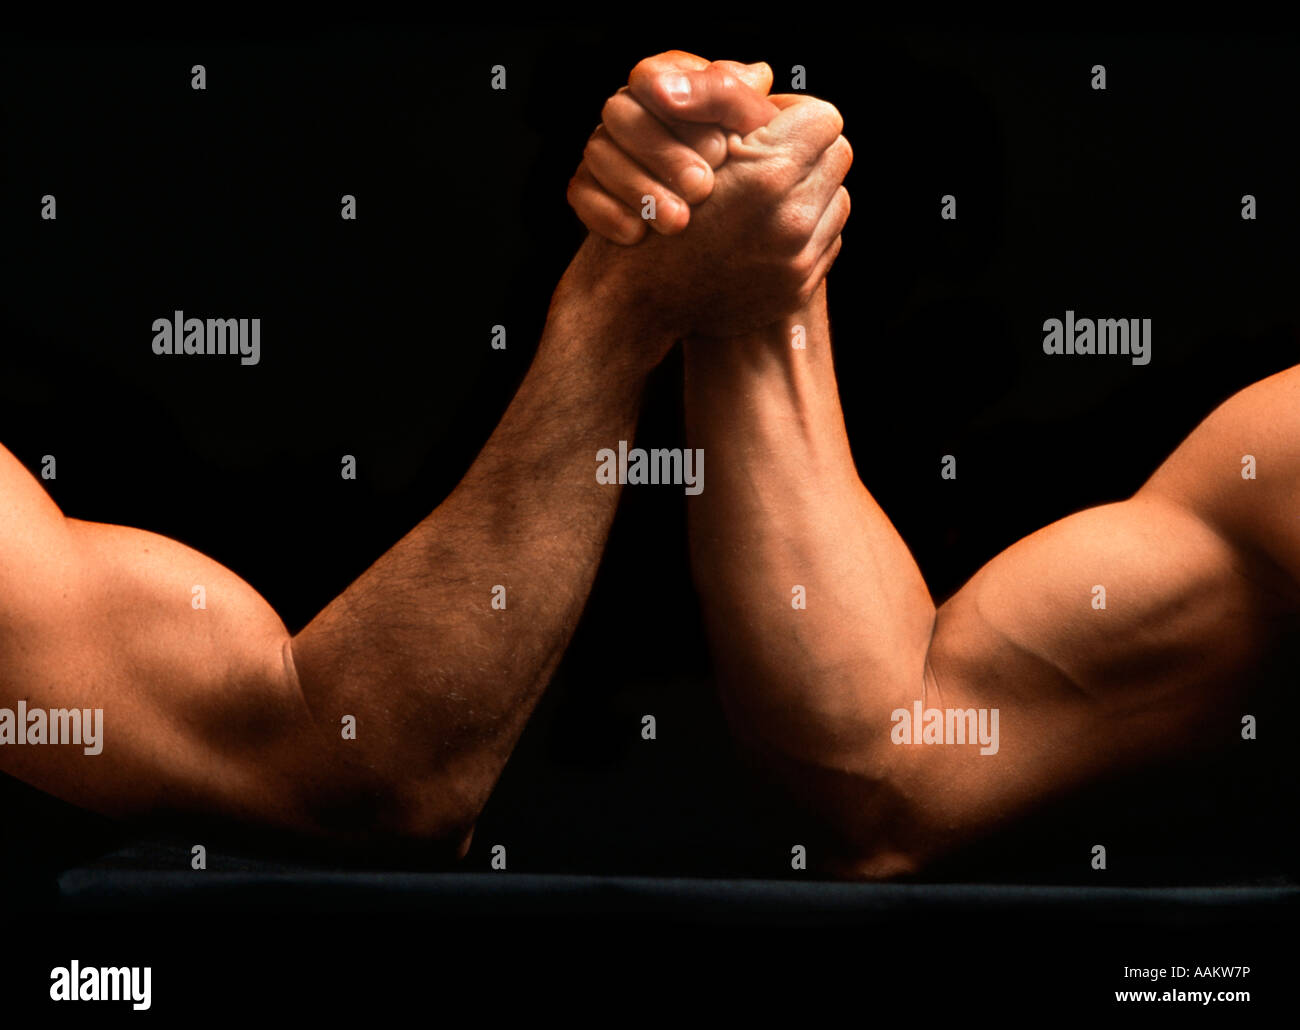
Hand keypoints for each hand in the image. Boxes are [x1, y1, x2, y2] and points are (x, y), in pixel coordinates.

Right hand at [569, 51, 777, 242]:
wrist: (734, 225)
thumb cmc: (750, 166)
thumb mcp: (753, 129)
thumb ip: (733, 97)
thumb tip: (717, 78)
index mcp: (670, 83)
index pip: (651, 76)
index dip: (677, 104)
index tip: (715, 146)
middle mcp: (631, 110)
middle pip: (621, 113)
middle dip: (663, 153)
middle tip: (702, 188)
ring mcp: (606, 149)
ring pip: (599, 153)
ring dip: (640, 188)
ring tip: (678, 222)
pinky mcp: (589, 188)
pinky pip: (582, 193)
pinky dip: (608, 214)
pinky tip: (639, 234)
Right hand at [588, 94, 851, 338]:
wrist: (640, 300)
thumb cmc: (653, 213)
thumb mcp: (684, 148)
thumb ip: (732, 111)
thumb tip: (766, 78)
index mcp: (767, 177)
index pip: (822, 117)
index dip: (793, 113)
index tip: (767, 123)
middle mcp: (792, 222)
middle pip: (838, 155)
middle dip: (808, 149)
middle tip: (771, 154)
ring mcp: (799, 262)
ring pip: (838, 198)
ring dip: (810, 190)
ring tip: (769, 194)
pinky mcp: (799, 288)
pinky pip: (827, 240)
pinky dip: (805, 229)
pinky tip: (767, 229)